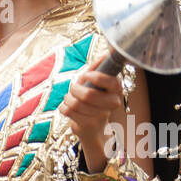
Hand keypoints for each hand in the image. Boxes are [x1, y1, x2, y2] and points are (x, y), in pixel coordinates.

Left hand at [59, 53, 122, 172]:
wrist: (93, 127)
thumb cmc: (93, 100)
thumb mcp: (96, 82)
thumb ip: (99, 68)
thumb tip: (107, 53)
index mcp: (116, 90)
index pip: (111, 82)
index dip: (96, 77)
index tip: (87, 75)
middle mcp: (112, 104)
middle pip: (89, 95)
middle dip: (75, 89)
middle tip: (73, 88)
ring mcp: (101, 116)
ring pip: (76, 103)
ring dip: (68, 98)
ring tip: (70, 98)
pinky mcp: (88, 125)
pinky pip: (69, 111)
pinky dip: (63, 107)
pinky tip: (68, 107)